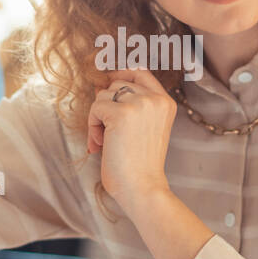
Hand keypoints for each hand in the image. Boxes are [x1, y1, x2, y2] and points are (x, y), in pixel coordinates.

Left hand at [86, 67, 175, 209]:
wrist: (142, 187)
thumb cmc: (140, 164)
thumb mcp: (145, 127)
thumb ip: (133, 105)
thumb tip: (101, 86)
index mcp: (165, 102)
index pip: (140, 71)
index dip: (120, 72)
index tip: (107, 82)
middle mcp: (155, 99)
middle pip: (117, 83)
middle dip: (106, 105)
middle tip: (106, 132)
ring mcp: (139, 104)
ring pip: (104, 94)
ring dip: (97, 118)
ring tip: (105, 140)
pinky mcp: (121, 113)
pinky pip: (95, 108)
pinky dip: (92, 127)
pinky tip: (101, 144)